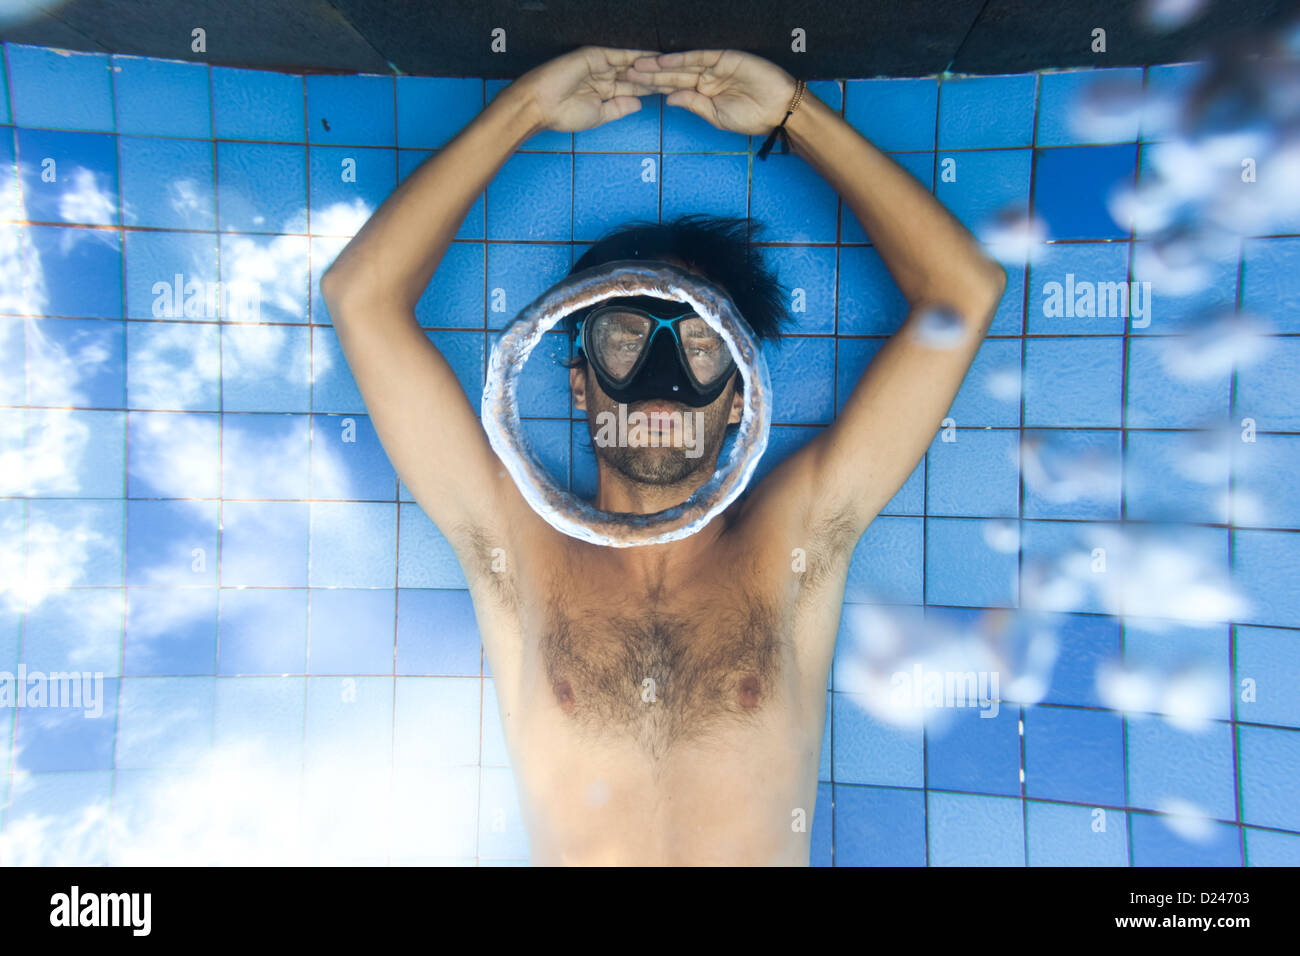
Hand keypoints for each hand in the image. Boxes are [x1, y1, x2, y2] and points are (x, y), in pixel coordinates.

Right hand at [509, 46, 662, 132]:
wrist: (541, 106)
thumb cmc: (563, 114)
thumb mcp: (598, 116)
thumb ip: (619, 109)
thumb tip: (639, 105)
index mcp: (607, 91)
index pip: (636, 89)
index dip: (655, 90)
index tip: (676, 90)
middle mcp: (606, 76)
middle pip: (638, 74)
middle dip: (659, 76)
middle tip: (682, 74)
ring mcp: (601, 64)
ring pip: (633, 63)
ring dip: (652, 65)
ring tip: (673, 64)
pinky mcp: (595, 55)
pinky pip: (620, 54)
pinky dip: (637, 55)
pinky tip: (655, 56)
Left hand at [629, 49, 798, 134]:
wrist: (779, 110)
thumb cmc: (752, 117)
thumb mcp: (716, 117)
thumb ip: (693, 105)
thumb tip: (669, 99)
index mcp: (701, 92)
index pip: (672, 88)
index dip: (652, 87)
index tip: (631, 88)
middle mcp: (704, 77)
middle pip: (671, 75)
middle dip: (649, 75)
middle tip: (625, 73)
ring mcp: (713, 66)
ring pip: (680, 65)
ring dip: (658, 65)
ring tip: (637, 66)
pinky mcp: (724, 57)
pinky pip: (698, 57)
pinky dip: (680, 59)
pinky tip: (662, 61)